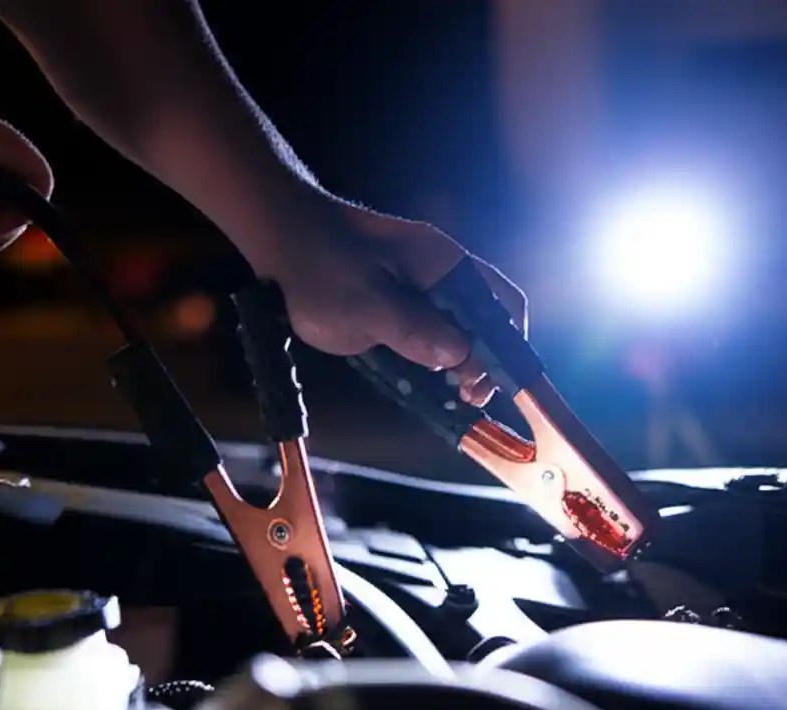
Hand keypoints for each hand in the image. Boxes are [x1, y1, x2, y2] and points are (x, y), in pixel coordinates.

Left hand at [258, 198, 526, 406]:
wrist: (280, 237)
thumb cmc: (319, 264)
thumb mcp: (365, 304)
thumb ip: (413, 329)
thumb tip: (458, 355)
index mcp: (446, 264)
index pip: (502, 305)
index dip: (506, 347)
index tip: (490, 384)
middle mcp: (441, 275)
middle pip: (484, 322)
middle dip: (482, 362)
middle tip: (466, 396)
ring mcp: (419, 288)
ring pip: (456, 331)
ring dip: (455, 363)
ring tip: (447, 394)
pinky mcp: (397, 303)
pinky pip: (427, 334)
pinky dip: (430, 359)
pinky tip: (421, 380)